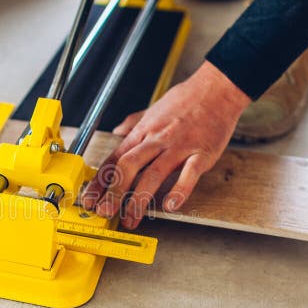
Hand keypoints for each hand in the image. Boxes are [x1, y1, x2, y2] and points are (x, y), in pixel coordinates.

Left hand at [81, 61, 251, 228]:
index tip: (89, 199)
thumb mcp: (153, 108)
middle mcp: (157, 140)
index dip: (100, 181)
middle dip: (114, 192)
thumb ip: (134, 122)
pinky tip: (170, 207)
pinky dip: (179, 191)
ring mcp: (179, 147)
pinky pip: (189, 174)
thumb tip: (117, 131)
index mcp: (143, 132)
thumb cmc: (186, 100)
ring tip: (131, 218)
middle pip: (128, 167)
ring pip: (153, 174)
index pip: (115, 159)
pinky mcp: (202, 153)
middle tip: (105, 212)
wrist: (217, 89)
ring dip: (139, 199)